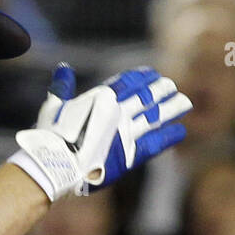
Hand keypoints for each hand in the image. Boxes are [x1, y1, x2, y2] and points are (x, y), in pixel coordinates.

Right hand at [10, 63, 191, 200]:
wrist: (54, 166)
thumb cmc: (49, 138)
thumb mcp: (53, 108)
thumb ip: (61, 88)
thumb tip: (62, 68)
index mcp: (101, 98)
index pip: (128, 82)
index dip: (141, 78)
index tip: (151, 74)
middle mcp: (118, 112)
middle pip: (146, 97)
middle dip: (160, 90)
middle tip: (172, 86)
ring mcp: (126, 133)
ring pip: (155, 116)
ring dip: (171, 108)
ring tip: (185, 102)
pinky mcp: (130, 155)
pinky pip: (156, 142)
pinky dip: (169, 135)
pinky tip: (180, 130)